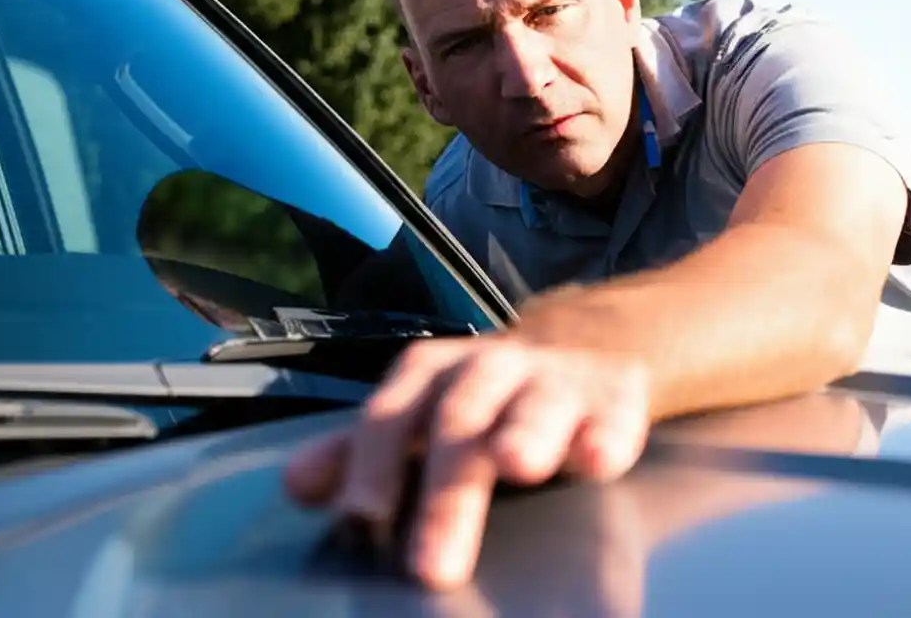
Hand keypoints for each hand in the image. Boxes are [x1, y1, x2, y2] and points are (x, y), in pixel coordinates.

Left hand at [282, 333, 651, 589]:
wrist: (583, 346)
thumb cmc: (485, 395)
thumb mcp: (419, 411)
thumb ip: (359, 451)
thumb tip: (297, 486)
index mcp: (432, 375)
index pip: (392, 416)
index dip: (374, 463)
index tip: (361, 518)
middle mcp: (490, 370)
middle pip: (460, 424)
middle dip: (447, 494)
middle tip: (432, 565)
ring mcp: (554, 382)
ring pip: (536, 406)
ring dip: (526, 433)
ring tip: (516, 465)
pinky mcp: (613, 399)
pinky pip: (611, 418)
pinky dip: (603, 437)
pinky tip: (596, 460)